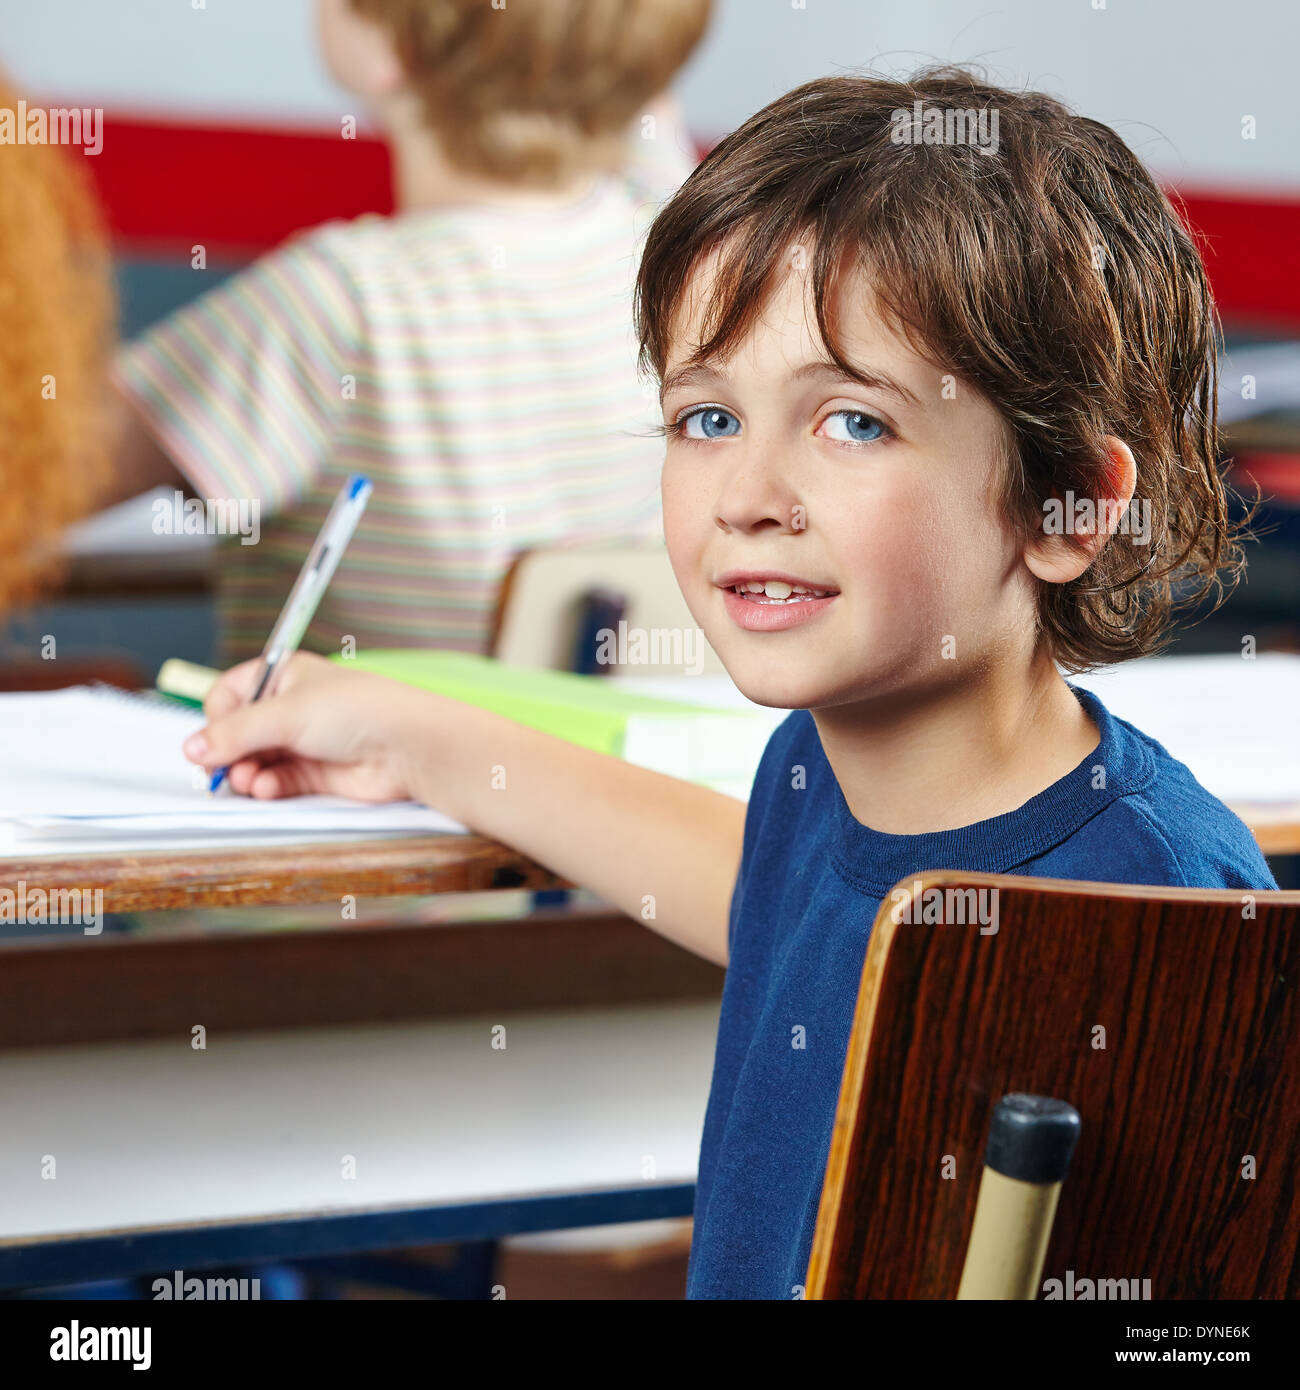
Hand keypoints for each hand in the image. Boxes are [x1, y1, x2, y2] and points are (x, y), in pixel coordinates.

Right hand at [182, 652, 429, 802]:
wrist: (407, 747)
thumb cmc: (356, 712)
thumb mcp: (285, 713)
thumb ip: (234, 733)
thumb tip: (190, 749)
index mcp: (285, 676)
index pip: (230, 694)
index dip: (216, 718)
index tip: (212, 739)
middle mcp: (292, 708)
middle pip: (239, 733)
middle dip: (228, 753)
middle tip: (221, 770)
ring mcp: (305, 742)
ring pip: (256, 761)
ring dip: (246, 773)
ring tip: (248, 781)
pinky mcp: (316, 774)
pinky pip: (277, 781)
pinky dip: (267, 786)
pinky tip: (266, 789)